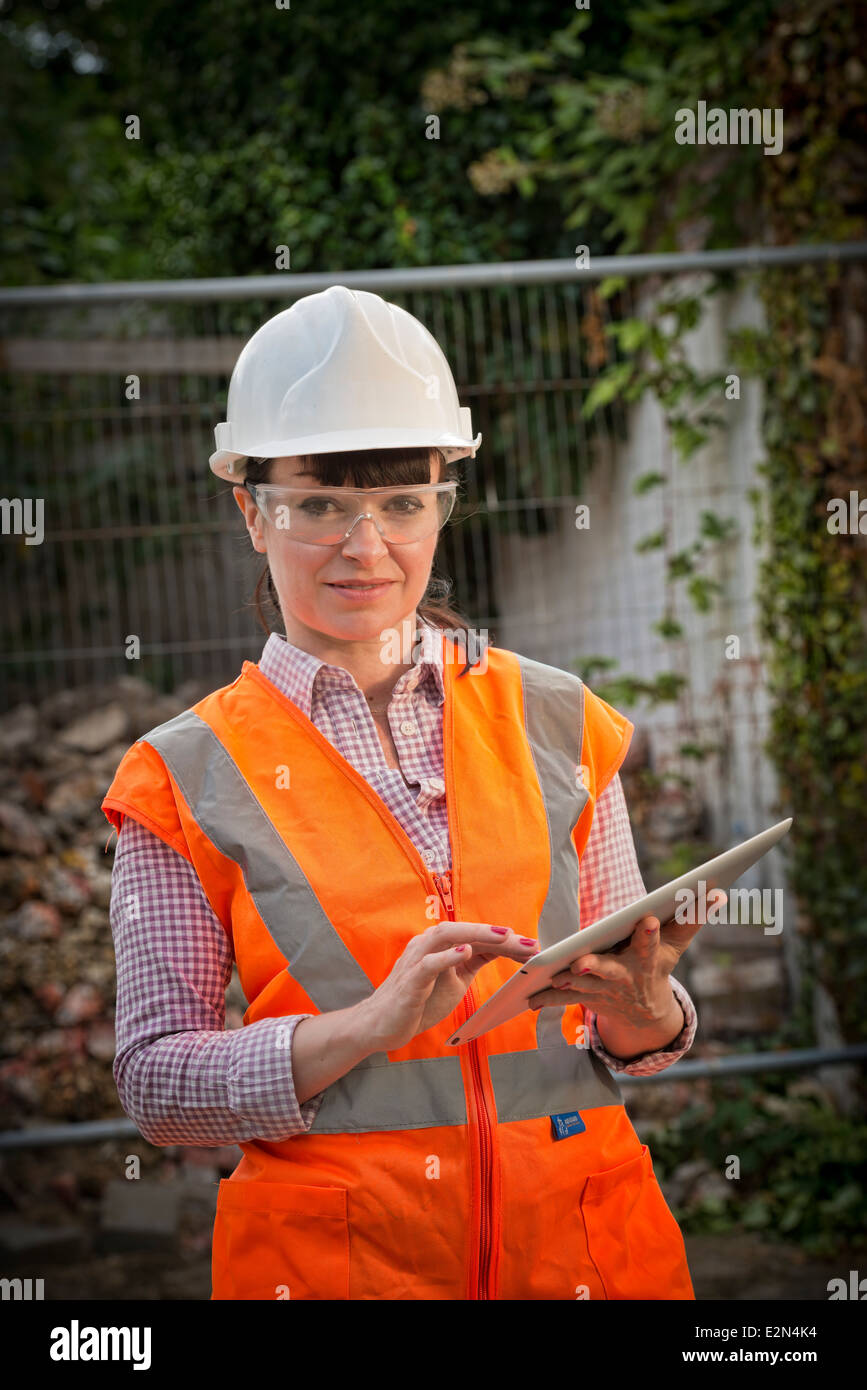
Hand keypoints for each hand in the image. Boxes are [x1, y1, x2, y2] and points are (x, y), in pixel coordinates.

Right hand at [355, 920, 538, 1052]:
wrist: (381, 1025)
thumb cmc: (418, 1001)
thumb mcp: (454, 981)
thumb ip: (471, 963)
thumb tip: (501, 950)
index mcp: (439, 946)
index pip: (475, 937)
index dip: (505, 940)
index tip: (533, 946)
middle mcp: (427, 945)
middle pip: (464, 930)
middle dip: (497, 934)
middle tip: (528, 941)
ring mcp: (417, 960)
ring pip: (446, 936)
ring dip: (476, 934)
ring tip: (504, 936)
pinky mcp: (410, 980)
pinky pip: (429, 964)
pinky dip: (448, 956)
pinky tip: (465, 951)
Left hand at [526, 889, 726, 1030]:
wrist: (644, 1012)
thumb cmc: (658, 963)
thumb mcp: (676, 943)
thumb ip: (692, 917)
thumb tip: (718, 891)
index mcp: (647, 960)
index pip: (650, 944)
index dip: (649, 933)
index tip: (648, 920)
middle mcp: (624, 977)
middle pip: (609, 970)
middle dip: (596, 966)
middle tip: (580, 962)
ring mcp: (603, 991)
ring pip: (582, 986)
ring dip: (566, 982)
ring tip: (550, 975)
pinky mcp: (585, 998)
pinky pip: (563, 999)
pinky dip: (547, 998)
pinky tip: (529, 997)